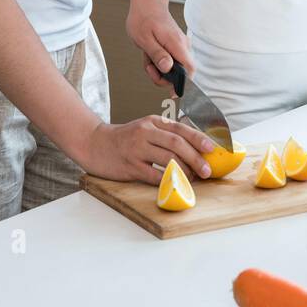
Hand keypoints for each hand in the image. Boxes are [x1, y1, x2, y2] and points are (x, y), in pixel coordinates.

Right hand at [84, 115, 213, 184]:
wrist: (95, 143)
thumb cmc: (125, 139)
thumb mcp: (145, 129)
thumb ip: (166, 135)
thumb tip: (196, 147)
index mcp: (152, 122)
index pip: (180, 128)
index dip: (199, 138)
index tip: (212, 148)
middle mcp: (145, 132)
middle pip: (176, 144)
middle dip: (195, 158)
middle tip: (207, 170)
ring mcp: (136, 149)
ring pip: (167, 159)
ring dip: (184, 170)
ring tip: (193, 178)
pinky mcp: (130, 166)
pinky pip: (153, 175)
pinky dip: (167, 180)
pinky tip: (175, 184)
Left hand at [126, 0, 194, 87]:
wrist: (147, 2)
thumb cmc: (144, 18)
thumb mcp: (144, 39)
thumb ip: (157, 54)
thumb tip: (167, 69)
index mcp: (176, 45)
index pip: (190, 70)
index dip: (183, 84)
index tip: (171, 92)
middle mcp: (182, 46)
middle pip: (180, 73)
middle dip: (162, 76)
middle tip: (149, 67)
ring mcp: (179, 46)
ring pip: (172, 68)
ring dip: (158, 67)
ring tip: (146, 55)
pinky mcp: (175, 46)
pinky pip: (168, 61)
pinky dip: (158, 61)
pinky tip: (149, 52)